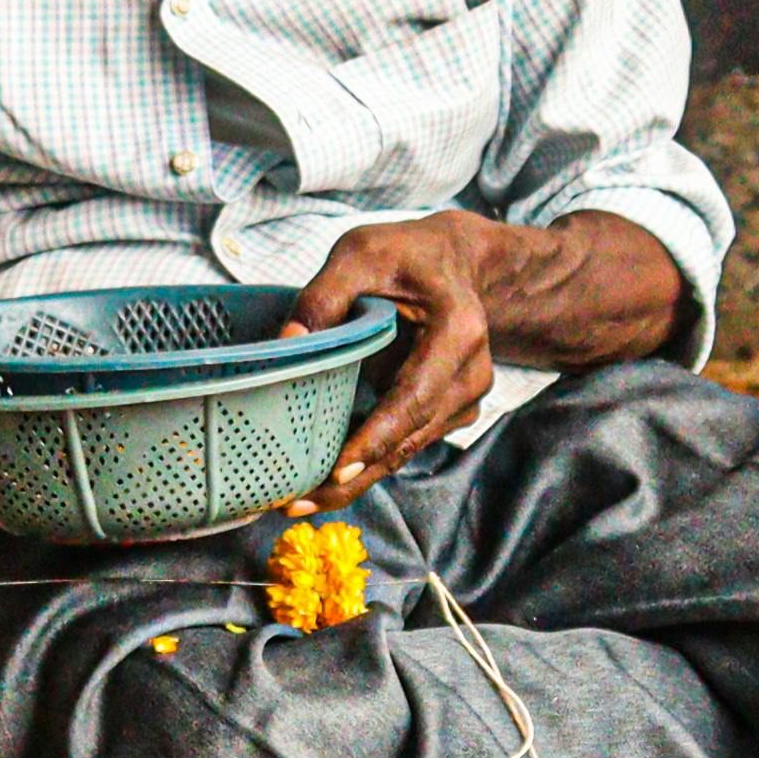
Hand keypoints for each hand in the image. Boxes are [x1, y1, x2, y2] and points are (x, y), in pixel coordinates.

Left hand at [285, 217, 517, 504]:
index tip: (337, 471)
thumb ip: (323, 296)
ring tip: (297, 500)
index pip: (415, 396)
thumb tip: (286, 345)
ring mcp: (465, 398)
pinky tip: (322, 481)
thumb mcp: (361, 254)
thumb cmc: (406, 256)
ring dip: (354, 480)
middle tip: (295, 503)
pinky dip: (366, 463)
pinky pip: (404, 445)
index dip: (376, 436)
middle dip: (353, 476)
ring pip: (406, 451)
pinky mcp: (448, 413)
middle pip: (409, 438)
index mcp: (459, 331)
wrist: (454, 263)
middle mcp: (471, 374)